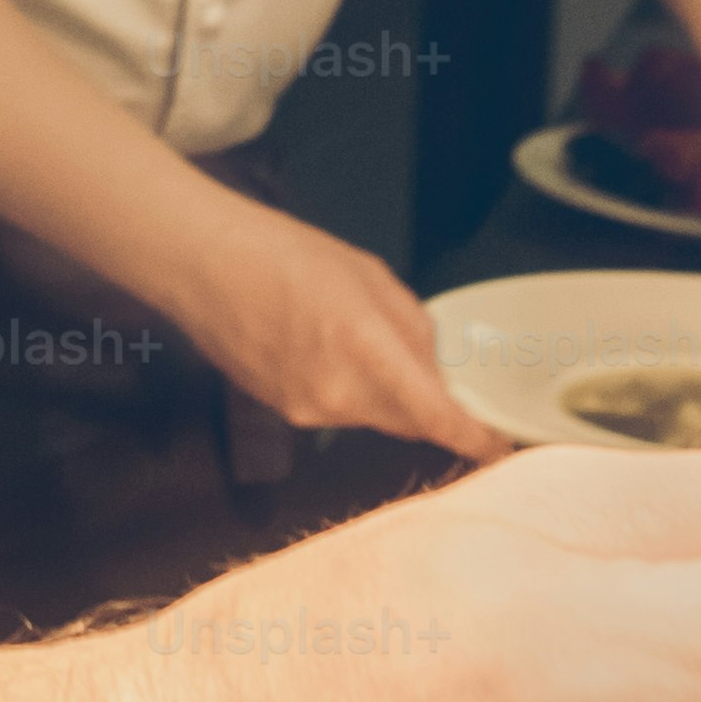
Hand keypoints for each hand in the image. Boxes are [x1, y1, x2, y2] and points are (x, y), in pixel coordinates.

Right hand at [156, 197, 518, 457]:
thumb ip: (412, 326)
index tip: (499, 448)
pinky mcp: (285, 413)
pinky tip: (318, 347)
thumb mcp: (368, 274)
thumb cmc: (279, 253)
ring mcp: (307, 409)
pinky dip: (345, 390)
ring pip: (372, 416)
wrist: (201, 264)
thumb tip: (434, 368)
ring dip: (382, 392)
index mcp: (365, 347)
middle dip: (425, 401)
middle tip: (421, 361)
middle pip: (408, 420)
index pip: (434, 414)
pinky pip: (336, 411)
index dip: (473, 438)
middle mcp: (337, 392)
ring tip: (349, 335)